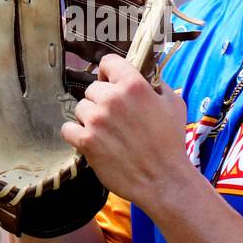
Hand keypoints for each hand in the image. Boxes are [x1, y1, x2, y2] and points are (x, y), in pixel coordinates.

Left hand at [61, 54, 197, 207]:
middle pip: (93, 89)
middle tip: (115, 117)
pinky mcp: (86, 141)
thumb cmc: (171, 142)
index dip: (109, 72)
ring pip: (81, 109)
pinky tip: (90, 140)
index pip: (108, 62)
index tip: (112, 82)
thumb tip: (145, 76)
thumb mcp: (174, 104)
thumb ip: (156, 85)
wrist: (163, 179)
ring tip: (106, 133)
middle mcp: (112, 98)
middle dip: (102, 100)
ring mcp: (96, 120)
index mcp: (133, 85)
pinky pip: (68, 128)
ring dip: (90, 118)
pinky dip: (76, 134)